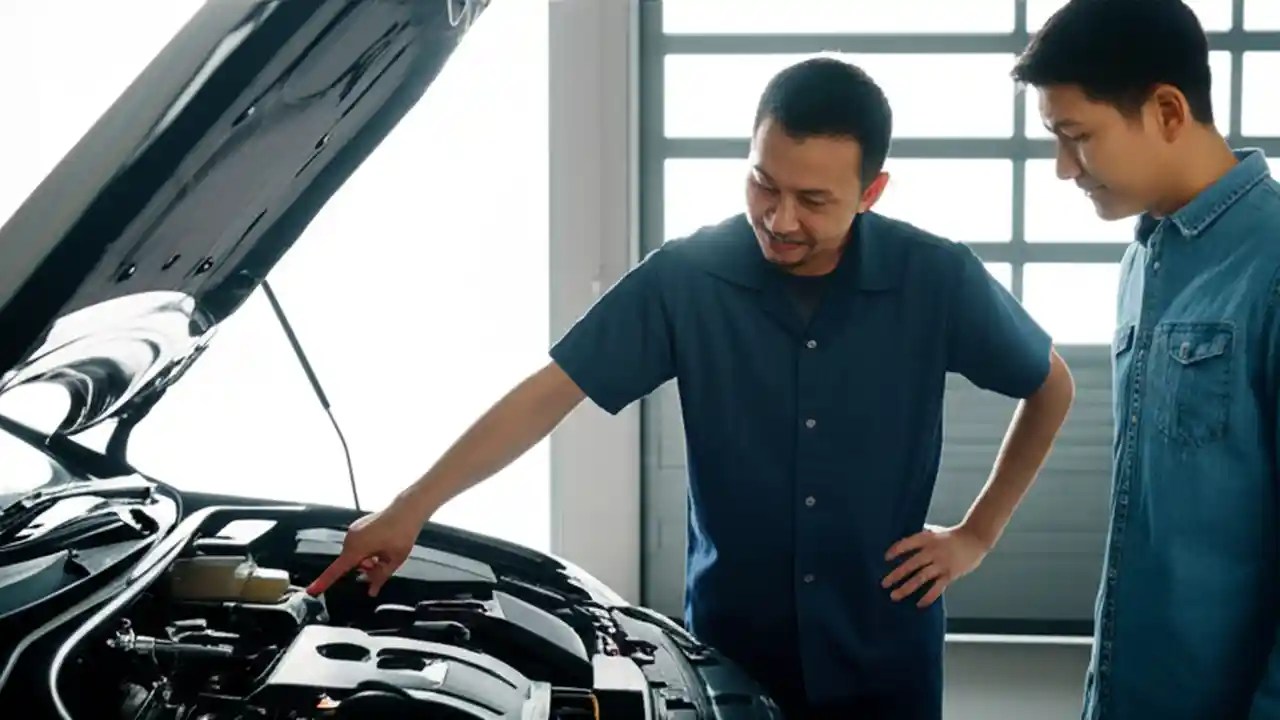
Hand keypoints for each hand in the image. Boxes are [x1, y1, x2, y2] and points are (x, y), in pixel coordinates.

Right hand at [305, 499, 431, 596]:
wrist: (407, 509)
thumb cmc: (402, 534)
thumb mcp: (394, 560)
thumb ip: (380, 577)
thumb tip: (371, 591)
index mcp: (356, 548)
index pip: (337, 570)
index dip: (324, 582)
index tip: (311, 591)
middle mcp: (350, 539)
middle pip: (351, 563)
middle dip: (366, 567)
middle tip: (384, 561)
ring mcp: (353, 531)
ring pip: (355, 554)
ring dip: (368, 558)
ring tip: (386, 550)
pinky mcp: (357, 526)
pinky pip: (358, 545)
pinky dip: (367, 549)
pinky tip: (382, 543)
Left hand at [881, 524, 991, 607]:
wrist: (975, 539)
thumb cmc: (952, 535)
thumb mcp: (934, 531)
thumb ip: (920, 538)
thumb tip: (903, 544)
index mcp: (927, 539)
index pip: (907, 544)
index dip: (896, 550)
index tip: (885, 558)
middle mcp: (932, 551)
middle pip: (911, 564)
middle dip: (896, 575)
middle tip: (884, 584)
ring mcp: (941, 564)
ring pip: (921, 578)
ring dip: (906, 588)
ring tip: (894, 596)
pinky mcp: (950, 574)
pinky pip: (937, 588)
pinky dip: (927, 597)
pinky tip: (919, 604)